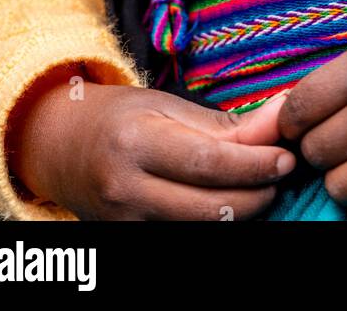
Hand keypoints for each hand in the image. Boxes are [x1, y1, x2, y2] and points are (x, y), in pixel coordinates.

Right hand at [7, 66, 295, 220]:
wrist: (59, 149)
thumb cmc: (119, 118)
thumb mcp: (166, 106)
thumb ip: (224, 122)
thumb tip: (280, 115)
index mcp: (136, 142)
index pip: (208, 163)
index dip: (254, 164)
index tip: (287, 157)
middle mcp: (127, 189)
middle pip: (209, 207)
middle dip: (256, 193)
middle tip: (283, 172)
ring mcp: (125, 223)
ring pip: (200, 229)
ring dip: (240, 210)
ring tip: (260, 185)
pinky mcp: (129, 241)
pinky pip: (183, 236)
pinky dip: (214, 223)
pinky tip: (230, 202)